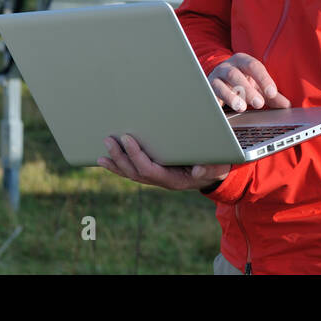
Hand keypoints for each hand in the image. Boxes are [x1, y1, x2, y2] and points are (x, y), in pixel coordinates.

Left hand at [98, 134, 230, 190]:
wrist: (215, 174)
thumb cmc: (216, 166)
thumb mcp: (218, 166)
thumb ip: (210, 168)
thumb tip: (198, 170)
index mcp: (174, 180)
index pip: (149, 170)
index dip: (136, 155)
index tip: (127, 139)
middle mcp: (162, 182)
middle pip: (135, 173)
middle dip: (120, 158)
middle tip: (109, 140)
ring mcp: (157, 179)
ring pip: (132, 174)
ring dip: (116, 163)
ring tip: (102, 154)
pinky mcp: (154, 173)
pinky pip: (133, 172)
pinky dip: (120, 166)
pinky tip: (108, 160)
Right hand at [208, 53, 291, 111]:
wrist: (219, 79)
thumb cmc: (242, 81)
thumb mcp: (257, 85)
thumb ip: (271, 95)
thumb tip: (286, 105)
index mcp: (243, 61)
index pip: (254, 66)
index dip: (263, 79)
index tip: (272, 93)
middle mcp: (228, 66)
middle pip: (236, 75)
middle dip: (248, 90)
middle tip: (259, 103)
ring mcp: (216, 77)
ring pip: (221, 84)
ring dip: (232, 96)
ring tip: (242, 107)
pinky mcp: (208, 89)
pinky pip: (211, 94)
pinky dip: (219, 101)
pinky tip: (226, 109)